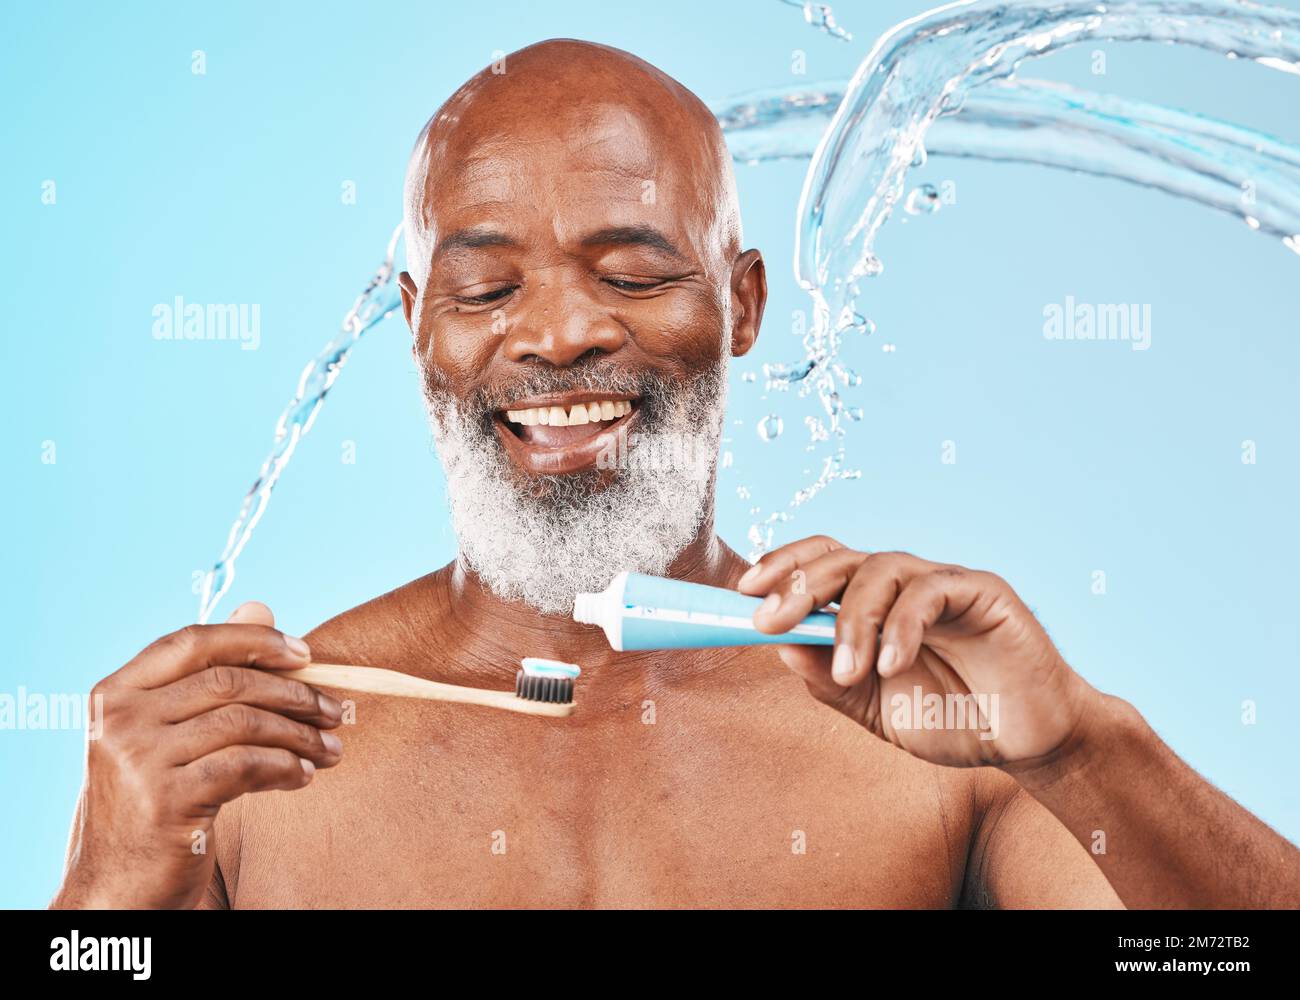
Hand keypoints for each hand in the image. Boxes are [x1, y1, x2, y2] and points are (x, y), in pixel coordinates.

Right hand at [51, 602, 342, 908]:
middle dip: (294, 693)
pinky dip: (286, 768)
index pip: (193, 641)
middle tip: (336, 711)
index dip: (254, 640)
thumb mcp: (170, 734)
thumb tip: (262, 606)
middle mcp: (119, 720)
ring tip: (331, 749)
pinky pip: (246, 767)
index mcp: (115, 693)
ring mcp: (138, 761)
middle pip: (228, 682)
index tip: (305, 653)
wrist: (116, 886)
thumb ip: (210, 673)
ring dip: (301, 735)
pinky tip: (305, 776)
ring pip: (244, 723)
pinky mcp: (165, 802)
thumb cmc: (153, 800)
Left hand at [739, 537, 1101, 767]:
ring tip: (851, 671)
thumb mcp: (874, 707)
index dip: (780, 567)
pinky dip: (902, 626)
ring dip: (852, 619)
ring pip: (880, 568)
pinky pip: (930, 591)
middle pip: (839, 557)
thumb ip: (830, 679)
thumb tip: (780, 645)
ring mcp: (941, 582)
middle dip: (796, 585)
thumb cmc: (950, 719)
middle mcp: (901, 583)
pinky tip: (893, 665)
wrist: (1024, 742)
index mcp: (871, 603)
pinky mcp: (982, 590)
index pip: (818, 563)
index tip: (742, 592)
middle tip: (769, 621)